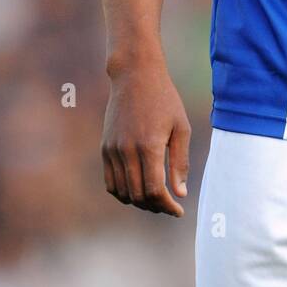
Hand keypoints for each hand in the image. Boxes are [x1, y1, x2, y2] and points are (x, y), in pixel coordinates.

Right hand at [101, 62, 190, 215]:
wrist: (134, 76)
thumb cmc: (164, 99)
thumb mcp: (181, 128)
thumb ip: (180, 162)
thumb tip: (179, 193)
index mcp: (149, 146)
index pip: (154, 190)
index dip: (167, 205)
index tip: (179, 210)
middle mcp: (127, 151)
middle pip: (137, 195)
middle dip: (155, 206)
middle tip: (170, 206)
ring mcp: (112, 150)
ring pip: (122, 192)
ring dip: (139, 202)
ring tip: (156, 200)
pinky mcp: (105, 148)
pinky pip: (110, 182)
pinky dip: (123, 193)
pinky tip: (138, 191)